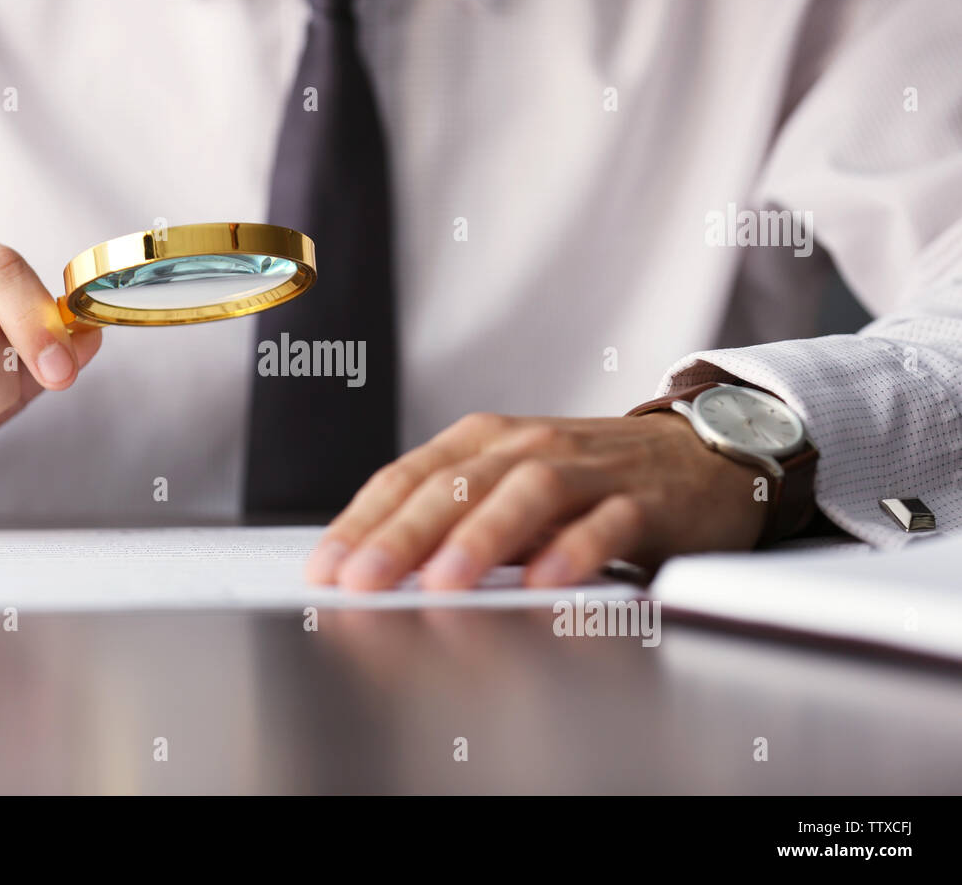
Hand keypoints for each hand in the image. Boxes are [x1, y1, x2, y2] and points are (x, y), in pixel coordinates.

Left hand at [305, 411, 768, 590]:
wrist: (700, 454)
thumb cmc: (587, 479)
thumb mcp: (507, 490)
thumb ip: (451, 522)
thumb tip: (376, 567)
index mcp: (484, 442)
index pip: (410, 477)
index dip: (363, 522)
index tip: (326, 568)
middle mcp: (529, 446)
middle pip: (457, 484)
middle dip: (402, 535)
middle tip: (361, 581)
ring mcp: (589, 470)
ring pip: (528, 493)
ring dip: (482, 537)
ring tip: (443, 584)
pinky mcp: (645, 500)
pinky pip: (607, 522)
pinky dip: (575, 549)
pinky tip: (545, 581)